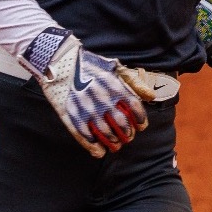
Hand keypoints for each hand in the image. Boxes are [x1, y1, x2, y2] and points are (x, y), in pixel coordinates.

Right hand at [25, 29, 156, 157]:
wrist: (61, 62)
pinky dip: (93, 146)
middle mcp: (102, 97)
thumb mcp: (114, 68)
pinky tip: (99, 150)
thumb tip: (151, 96)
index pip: (135, 108)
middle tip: (128, 137)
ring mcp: (86, 107)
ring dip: (113, 142)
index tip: (141, 126)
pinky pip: (85, 136)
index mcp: (114, 85)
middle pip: (121, 124)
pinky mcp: (71, 115)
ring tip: (115, 144)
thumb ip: (134, 82)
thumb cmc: (91, 65)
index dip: (141, 120)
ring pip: (105, 133)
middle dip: (128, 134)